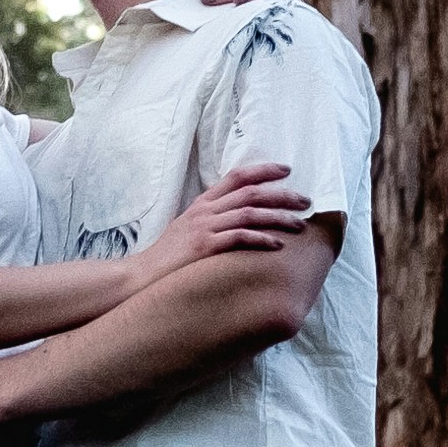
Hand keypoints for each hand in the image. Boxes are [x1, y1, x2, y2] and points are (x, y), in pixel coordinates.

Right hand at [129, 163, 309, 292]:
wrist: (142, 276)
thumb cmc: (169, 258)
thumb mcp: (189, 230)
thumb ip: (212, 220)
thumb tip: (240, 219)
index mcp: (203, 203)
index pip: (237, 176)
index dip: (263, 171)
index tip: (286, 170)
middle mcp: (205, 211)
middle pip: (250, 193)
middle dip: (282, 194)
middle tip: (306, 201)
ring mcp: (204, 228)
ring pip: (249, 213)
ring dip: (278, 217)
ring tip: (300, 224)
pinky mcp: (204, 248)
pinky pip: (239, 238)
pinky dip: (261, 238)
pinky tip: (277, 244)